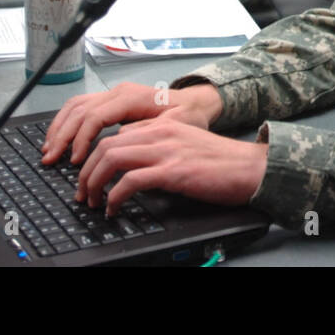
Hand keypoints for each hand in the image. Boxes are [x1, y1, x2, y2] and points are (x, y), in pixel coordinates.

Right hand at [41, 80, 222, 164]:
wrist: (196, 103)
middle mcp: (119, 92)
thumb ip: (149, 129)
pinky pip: (82, 107)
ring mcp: (113, 94)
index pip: (96, 115)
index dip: (81, 138)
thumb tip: (121, 136)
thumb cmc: (188, 114)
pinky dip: (66, 122)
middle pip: (80, 110)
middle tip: (50, 159)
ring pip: (76, 106)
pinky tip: (60, 138)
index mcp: (132, 97)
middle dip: (62, 135)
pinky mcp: (111, 101)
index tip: (75, 159)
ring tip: (49, 150)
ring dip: (59, 128)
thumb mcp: (176, 124)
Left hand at [76, 118, 267, 211]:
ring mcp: (167, 150)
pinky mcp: (173, 171)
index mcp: (164, 125)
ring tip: (92, 202)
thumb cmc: (223, 163)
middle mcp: (162, 132)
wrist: (251, 168)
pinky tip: (113, 209)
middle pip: (106, 145)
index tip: (89, 177)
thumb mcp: (187, 144)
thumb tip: (134, 162)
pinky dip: (114, 197)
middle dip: (85, 171)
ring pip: (111, 158)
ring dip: (93, 183)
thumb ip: (161, 146)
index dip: (95, 158)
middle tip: (82, 193)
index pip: (116, 135)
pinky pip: (129, 181)